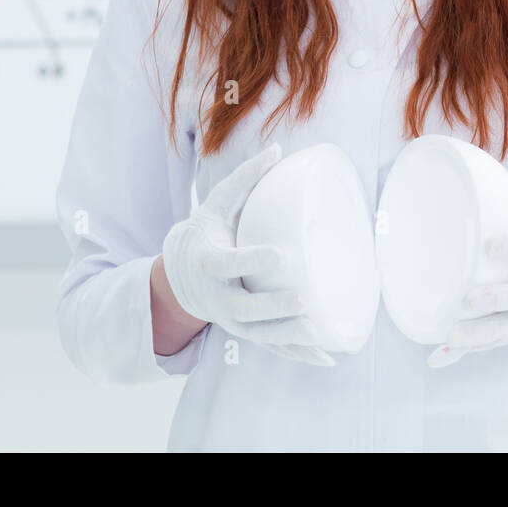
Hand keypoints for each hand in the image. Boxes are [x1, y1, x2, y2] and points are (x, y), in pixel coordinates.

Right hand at [162, 143, 334, 366]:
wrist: (181, 274)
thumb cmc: (206, 231)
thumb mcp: (217, 203)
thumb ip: (245, 178)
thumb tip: (278, 149)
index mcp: (209, 262)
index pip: (229, 264)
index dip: (252, 260)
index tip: (279, 256)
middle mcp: (217, 296)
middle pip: (244, 309)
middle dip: (274, 309)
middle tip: (304, 300)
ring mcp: (231, 319)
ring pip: (261, 335)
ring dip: (290, 338)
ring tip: (319, 331)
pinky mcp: (245, 331)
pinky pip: (273, 347)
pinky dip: (298, 355)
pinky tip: (326, 357)